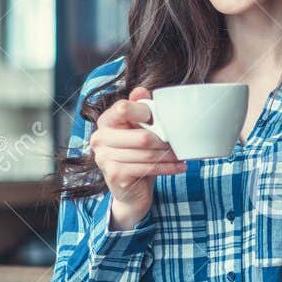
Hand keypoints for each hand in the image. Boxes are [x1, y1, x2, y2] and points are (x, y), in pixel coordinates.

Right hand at [91, 87, 187, 229]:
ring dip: (168, 155)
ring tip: (181, 154)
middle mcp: (99, 138)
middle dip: (164, 140)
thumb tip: (141, 91)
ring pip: (146, 154)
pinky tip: (180, 166)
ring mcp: (104, 158)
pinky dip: (167, 167)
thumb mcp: (139, 129)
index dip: (144, 112)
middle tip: (180, 142)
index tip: (160, 119)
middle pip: (141, 136)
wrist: (130, 190)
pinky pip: (147, 168)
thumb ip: (140, 109)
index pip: (123, 108)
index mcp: (105, 121)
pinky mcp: (115, 174)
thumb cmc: (137, 154)